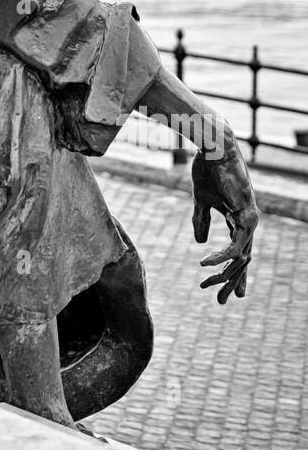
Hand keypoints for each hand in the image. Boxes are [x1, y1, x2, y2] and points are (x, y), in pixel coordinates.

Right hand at [141, 65, 258, 303]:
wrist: (213, 148)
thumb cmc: (207, 169)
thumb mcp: (201, 201)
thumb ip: (201, 221)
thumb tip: (200, 244)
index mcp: (239, 219)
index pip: (239, 252)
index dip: (234, 273)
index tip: (230, 293)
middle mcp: (248, 222)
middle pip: (244, 261)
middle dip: (232, 283)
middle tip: (222, 301)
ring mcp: (250, 220)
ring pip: (241, 258)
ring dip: (223, 274)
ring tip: (206, 284)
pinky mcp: (245, 215)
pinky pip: (235, 246)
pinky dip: (219, 256)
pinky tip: (205, 264)